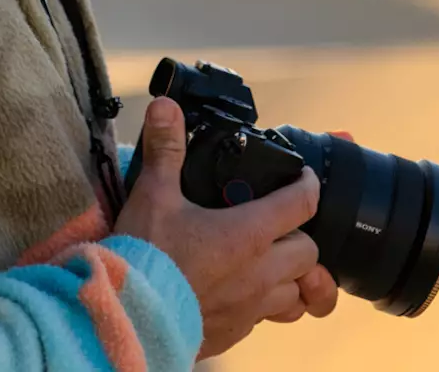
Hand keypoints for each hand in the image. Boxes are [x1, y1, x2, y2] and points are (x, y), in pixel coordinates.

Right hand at [114, 97, 326, 359]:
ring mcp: (251, 307)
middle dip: (298, 236)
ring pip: (296, 294)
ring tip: (267, 264)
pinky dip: (263, 305)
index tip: (302, 177)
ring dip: (289, 278)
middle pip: (309, 253)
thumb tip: (165, 105)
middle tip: (277, 224)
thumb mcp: (153, 194)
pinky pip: (267, 319)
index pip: (302, 204)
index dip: (307, 185)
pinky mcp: (236, 332)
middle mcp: (261, 272)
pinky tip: (240, 292)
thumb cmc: (146, 255)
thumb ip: (165, 148)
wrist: (130, 316)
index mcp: (249, 233)